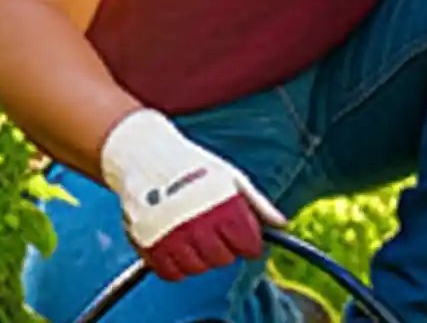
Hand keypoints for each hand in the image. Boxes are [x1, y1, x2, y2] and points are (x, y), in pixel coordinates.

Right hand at [100, 109, 286, 280]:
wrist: (144, 153)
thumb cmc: (191, 163)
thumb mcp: (231, 175)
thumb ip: (257, 203)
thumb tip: (281, 225)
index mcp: (223, 206)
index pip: (248, 246)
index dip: (248, 242)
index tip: (241, 234)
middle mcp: (198, 225)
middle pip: (223, 260)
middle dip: (224, 249)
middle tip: (213, 230)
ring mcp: (171, 237)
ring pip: (198, 269)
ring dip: (199, 258)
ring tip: (192, 234)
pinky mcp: (149, 245)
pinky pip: (171, 273)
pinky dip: (176, 265)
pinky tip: (177, 245)